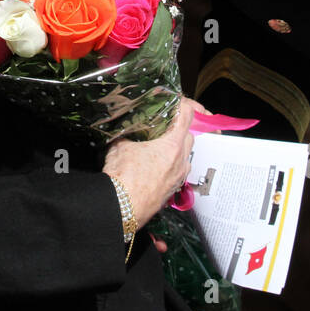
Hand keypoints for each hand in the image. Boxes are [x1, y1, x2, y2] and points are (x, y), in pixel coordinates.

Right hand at [102, 99, 194, 228]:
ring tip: (159, 148)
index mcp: (172, 144)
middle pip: (189, 136)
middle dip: (180, 129)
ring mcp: (178, 177)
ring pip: (185, 157)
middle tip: (165, 126)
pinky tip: (155, 168)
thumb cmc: (123, 177)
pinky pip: (178, 173)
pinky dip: (171, 167)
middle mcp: (180, 160)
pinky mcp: (173, 191)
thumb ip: (128, 133)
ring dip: (176, 150)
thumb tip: (126, 129)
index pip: (187, 115)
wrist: (121, 208)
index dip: (183, 105)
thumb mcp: (120, 145)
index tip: (177, 102)